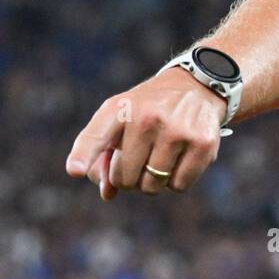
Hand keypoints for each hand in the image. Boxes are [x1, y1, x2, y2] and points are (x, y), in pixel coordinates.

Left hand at [65, 67, 228, 198]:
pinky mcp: (203, 143)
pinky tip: (181, 157)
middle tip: (141, 158)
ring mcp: (177, 130)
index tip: (75, 170)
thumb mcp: (121, 120)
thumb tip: (108, 194)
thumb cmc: (150, 110)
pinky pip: (179, 186)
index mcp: (121, 108)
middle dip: (130, 177)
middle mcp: (148, 117)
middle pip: (126, 179)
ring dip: (154, 180)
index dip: (84, 154)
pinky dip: (178, 180)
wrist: (198, 85)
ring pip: (152, 186)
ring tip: (162, 155)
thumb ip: (105, 156)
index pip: (97, 134)